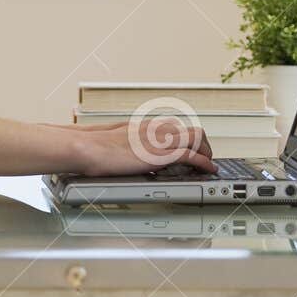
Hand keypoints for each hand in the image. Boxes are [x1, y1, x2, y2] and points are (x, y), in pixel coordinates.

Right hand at [70, 116, 216, 178]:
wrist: (88, 147)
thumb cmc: (93, 147)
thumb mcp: (113, 141)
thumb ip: (125, 145)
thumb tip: (123, 152)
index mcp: (145, 126)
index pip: (176, 127)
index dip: (188, 139)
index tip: (191, 149)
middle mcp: (156, 129)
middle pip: (192, 129)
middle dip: (203, 145)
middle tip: (204, 158)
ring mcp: (160, 139)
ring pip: (198, 137)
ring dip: (207, 152)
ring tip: (208, 165)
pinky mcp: (161, 153)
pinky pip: (192, 155)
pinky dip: (204, 162)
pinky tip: (209, 170)